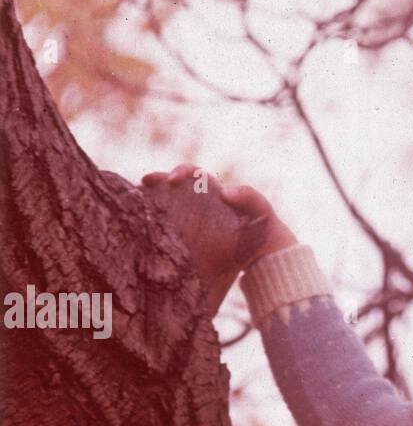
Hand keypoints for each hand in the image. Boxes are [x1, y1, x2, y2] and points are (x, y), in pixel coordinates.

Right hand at [140, 165, 297, 314]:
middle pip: (171, 187)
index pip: (191, 174)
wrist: (263, 252)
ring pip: (165, 206)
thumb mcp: (260, 208)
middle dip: (156, 182)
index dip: (180, 172)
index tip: (172, 180)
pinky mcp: (189, 239)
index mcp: (211, 190)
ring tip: (136, 204)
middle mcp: (197, 202)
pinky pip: (169, 229)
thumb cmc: (261, 225)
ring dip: (149, 202)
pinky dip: (155, 227)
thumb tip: (224, 192)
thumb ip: (249, 195)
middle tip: (145, 185)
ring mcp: (191, 220)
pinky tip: (143, 231)